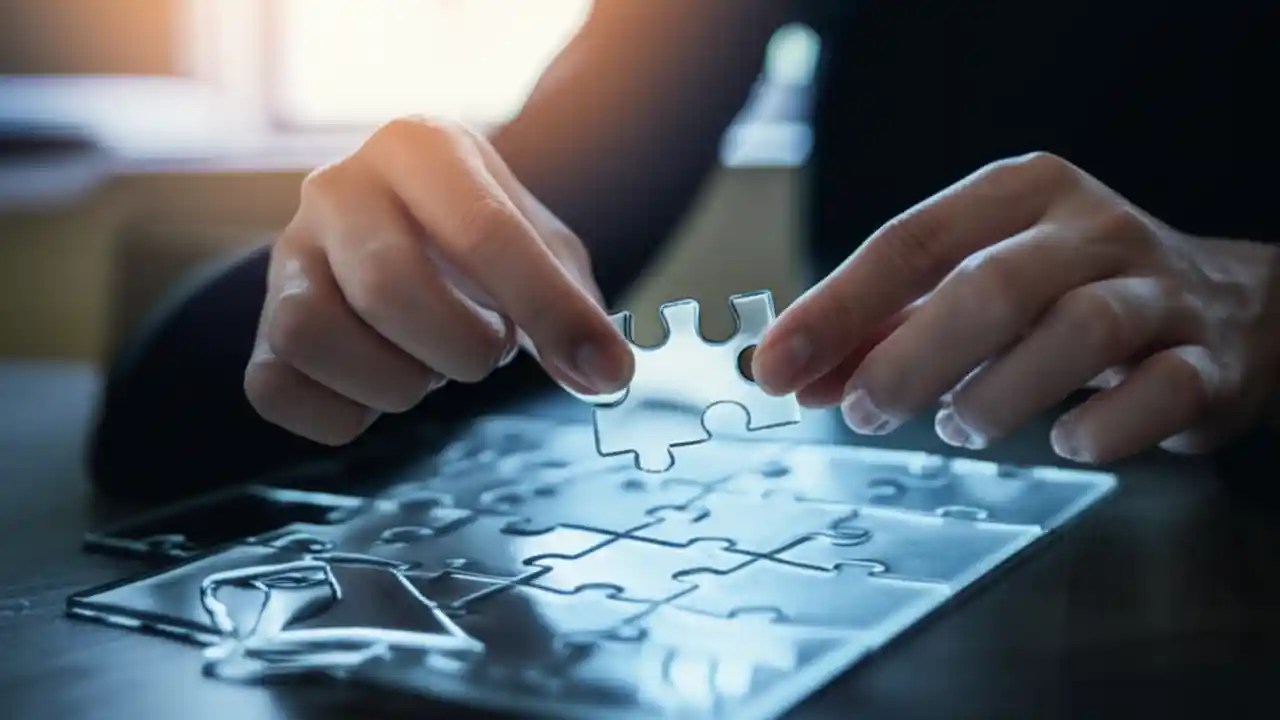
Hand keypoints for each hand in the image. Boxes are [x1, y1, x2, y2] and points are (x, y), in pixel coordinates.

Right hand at [245, 117, 632, 444]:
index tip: (603, 369)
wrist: (421, 224)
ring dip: (393, 381)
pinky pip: (271, 389)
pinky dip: (337, 416)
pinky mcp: (262, 324)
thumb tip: (602, 375)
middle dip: (460, 346)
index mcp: (419, 148)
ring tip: (427, 368)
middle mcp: (338, 187)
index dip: (548, 312)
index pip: (483, 232)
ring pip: (310, 333)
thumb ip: (572, 308)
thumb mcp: (547, 254)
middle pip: (386, 286)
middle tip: (487, 351)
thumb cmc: (485, 238)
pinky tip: (379, 398)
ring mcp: (288, 255)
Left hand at [753, 152, 1279, 463]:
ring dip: (994, 399)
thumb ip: (883, 328)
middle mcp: (1090, 229)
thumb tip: (794, 374)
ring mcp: (1157, 290)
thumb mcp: (970, 287)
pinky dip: (1098, 430)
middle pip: (988, 287)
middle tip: (863, 413)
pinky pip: (1156, 396)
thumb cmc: (1065, 294)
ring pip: (1074, 335)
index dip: (835, 308)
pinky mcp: (1207, 361)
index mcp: (1019, 193)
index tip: (774, 366)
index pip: (910, 240)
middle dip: (907, 362)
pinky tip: (1065, 440)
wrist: (1223, 308)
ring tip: (960, 427)